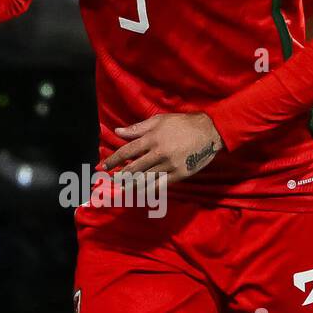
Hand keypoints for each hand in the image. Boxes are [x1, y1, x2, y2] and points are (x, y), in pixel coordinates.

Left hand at [101, 112, 222, 183]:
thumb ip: (138, 128)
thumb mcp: (159, 120)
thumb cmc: (182, 123)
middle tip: (110, 181)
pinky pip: (160, 185)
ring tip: (121, 189)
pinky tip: (140, 193)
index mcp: (152, 138)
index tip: (103, 166)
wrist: (209, 131)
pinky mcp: (179, 174)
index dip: (113, 159)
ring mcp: (169, 165)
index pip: (127, 151)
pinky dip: (148, 190)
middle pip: (134, 168)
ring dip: (131, 185)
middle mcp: (158, 152)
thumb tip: (118, 132)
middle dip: (120, 175)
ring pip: (145, 179)